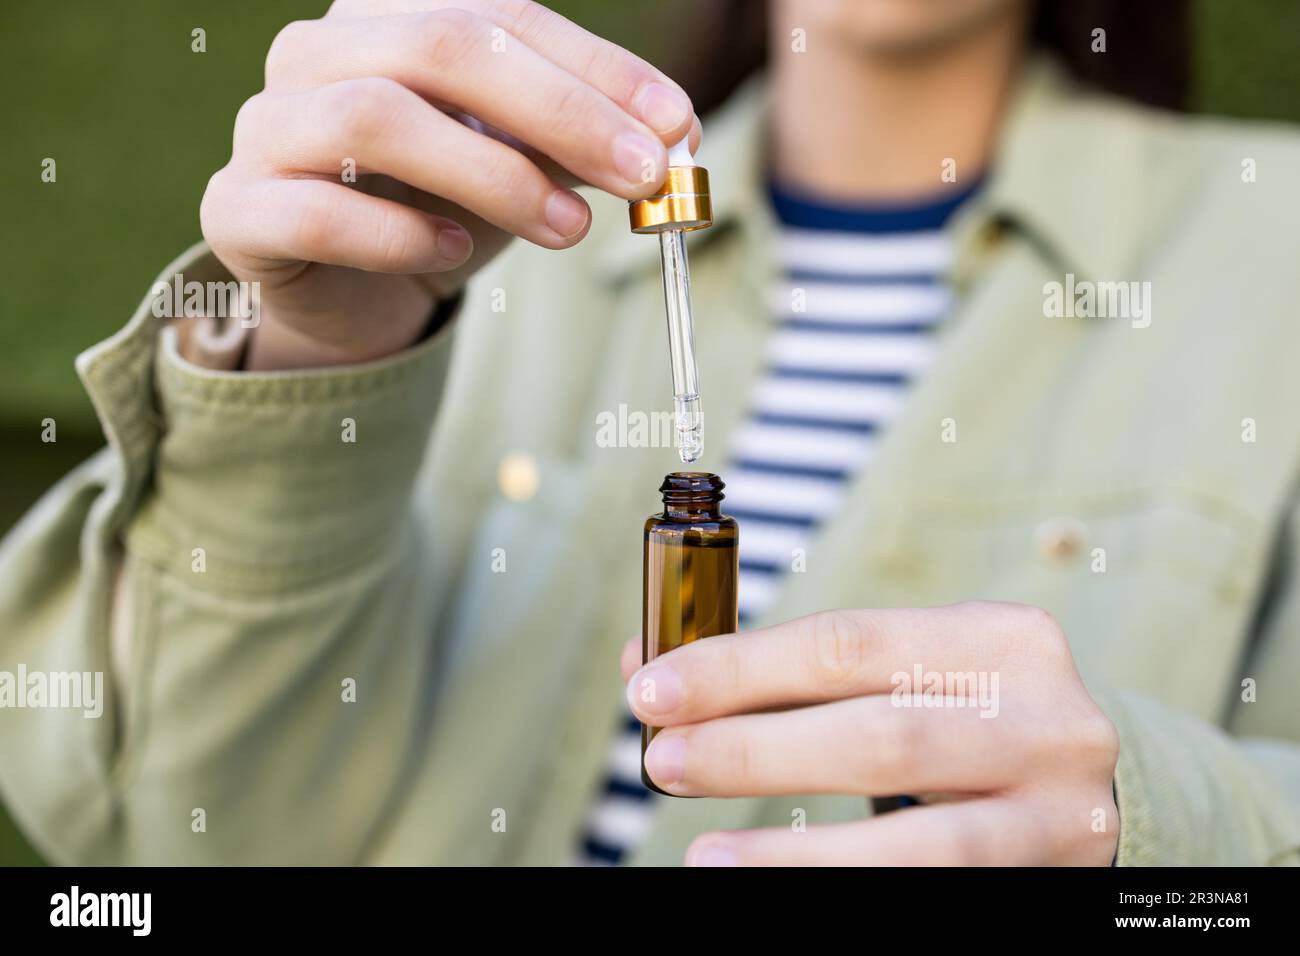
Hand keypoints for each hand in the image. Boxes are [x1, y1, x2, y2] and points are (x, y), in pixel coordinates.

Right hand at [200, 0, 697, 368]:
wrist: (346, 290)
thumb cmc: (436, 206)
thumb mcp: (515, 163)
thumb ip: (571, 140)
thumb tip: (666, 138)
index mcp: (387, 16)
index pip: (499, 14)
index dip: (595, 66)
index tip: (676, 123)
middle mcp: (317, 51)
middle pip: (442, 47)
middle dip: (560, 111)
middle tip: (641, 174)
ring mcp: (267, 125)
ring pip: (378, 116)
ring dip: (492, 174)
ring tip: (568, 228)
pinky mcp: (240, 209)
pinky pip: (317, 211)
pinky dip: (397, 232)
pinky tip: (453, 250)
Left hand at [622, 601, 1119, 864]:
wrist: (1092, 794)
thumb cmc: (963, 719)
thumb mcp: (900, 676)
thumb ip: (787, 674)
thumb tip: (648, 669)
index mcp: (996, 638)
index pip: (847, 642)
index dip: (740, 666)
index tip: (651, 689)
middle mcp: (1042, 715)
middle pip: (879, 733)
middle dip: (755, 750)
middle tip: (663, 763)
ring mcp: (1059, 807)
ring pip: (919, 837)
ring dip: (796, 851)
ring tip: (705, 857)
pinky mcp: (1051, 874)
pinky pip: (932, 884)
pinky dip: (843, 886)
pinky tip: (778, 886)